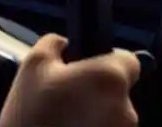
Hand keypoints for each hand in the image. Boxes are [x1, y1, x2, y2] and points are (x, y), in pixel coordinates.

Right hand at [0, 34, 140, 126]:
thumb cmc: (30, 116)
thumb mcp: (32, 66)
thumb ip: (54, 43)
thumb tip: (64, 43)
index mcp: (110, 79)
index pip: (130, 61)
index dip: (111, 61)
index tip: (90, 69)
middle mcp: (126, 109)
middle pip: (120, 92)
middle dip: (98, 92)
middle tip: (68, 98)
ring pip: (113, 117)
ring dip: (96, 115)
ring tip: (64, 120)